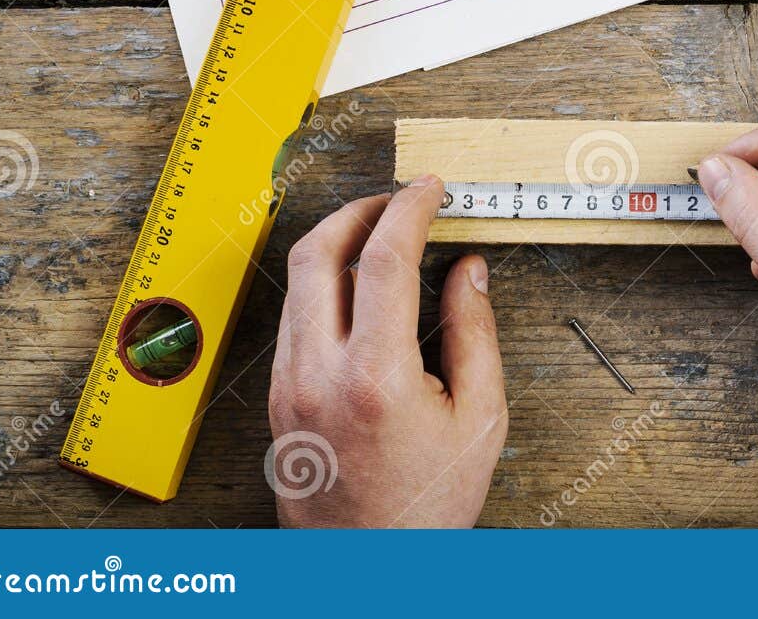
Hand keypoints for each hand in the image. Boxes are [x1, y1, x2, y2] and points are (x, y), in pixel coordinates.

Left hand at [268, 176, 507, 526]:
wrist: (365, 569)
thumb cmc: (426, 506)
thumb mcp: (480, 420)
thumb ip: (475, 334)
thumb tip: (469, 270)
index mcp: (375, 377)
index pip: (385, 258)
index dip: (410, 208)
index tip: (430, 187)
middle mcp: (318, 373)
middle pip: (318, 252)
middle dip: (359, 209)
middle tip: (397, 199)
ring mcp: (287, 385)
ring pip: (296, 282)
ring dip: (336, 243)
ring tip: (380, 237)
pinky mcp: (277, 397)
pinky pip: (292, 317)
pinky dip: (322, 284)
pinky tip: (358, 289)